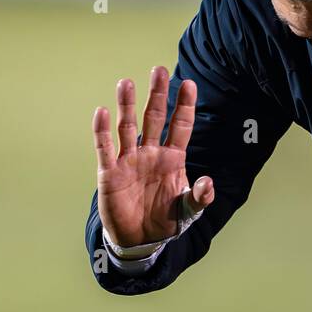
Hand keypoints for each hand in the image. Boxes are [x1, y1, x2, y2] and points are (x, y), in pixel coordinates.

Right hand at [91, 66, 214, 246]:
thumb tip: (209, 183)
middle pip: (154, 118)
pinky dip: (102, 131)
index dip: (184, 106)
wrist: (139, 240)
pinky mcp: (110, 172)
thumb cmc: (164, 221)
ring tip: (127, 83)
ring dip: (127, 106)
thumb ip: (199, 197)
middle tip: (158, 70)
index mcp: (172, 158)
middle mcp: (150, 153)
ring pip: (127, 127)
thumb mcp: (186, 211)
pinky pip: (105, 148)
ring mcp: (129, 160)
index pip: (179, 126)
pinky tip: (102, 112)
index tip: (189, 84)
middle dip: (157, 95)